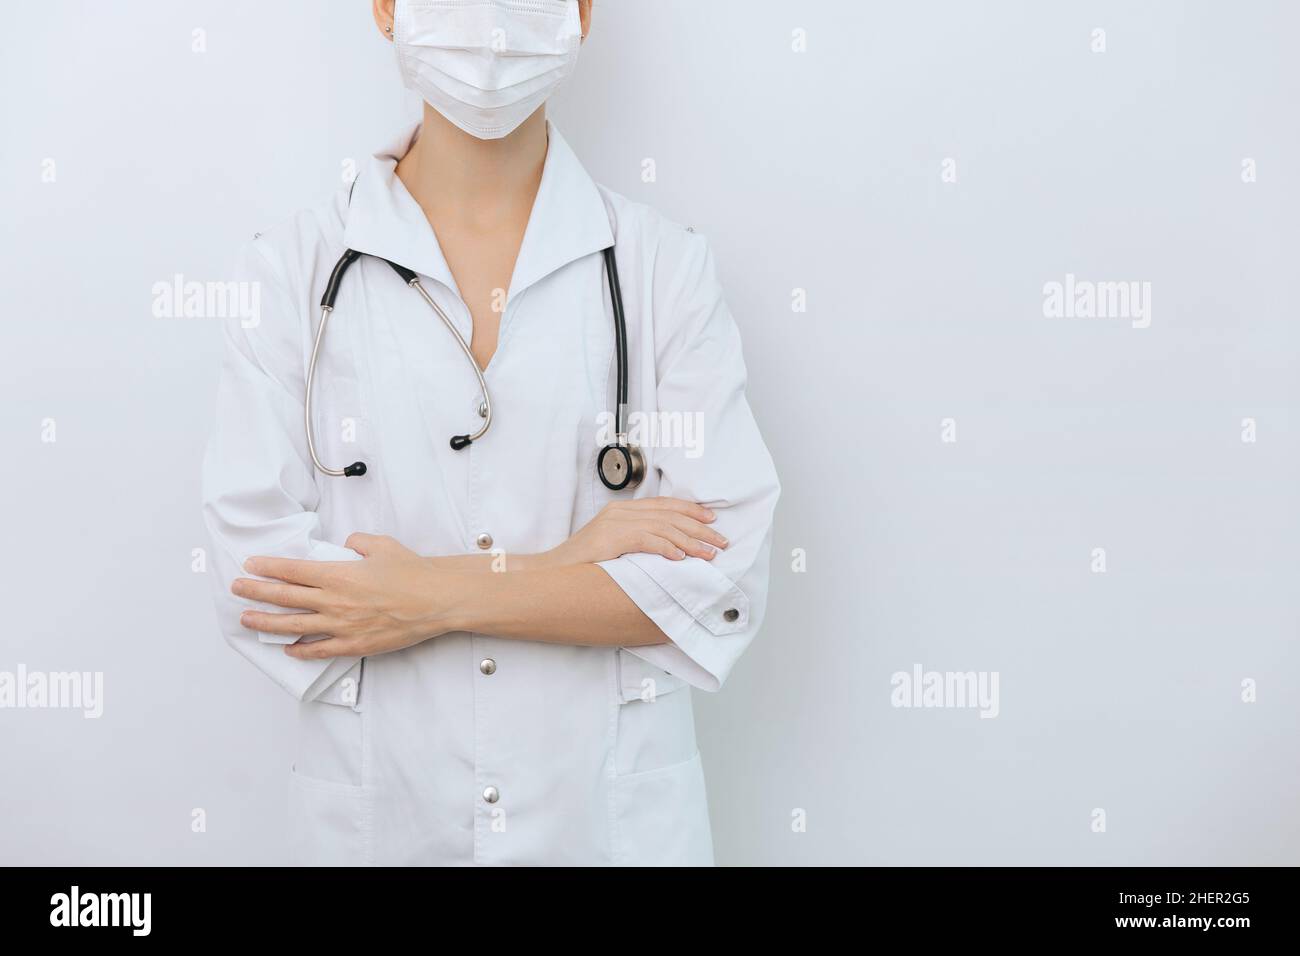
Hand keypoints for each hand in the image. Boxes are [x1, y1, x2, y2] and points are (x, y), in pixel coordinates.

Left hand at [234, 533, 449, 659]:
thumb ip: (356, 542)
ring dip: (266, 623)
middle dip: (256, 592)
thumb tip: (345, 546)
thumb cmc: (412, 571)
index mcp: (338, 575)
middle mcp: (333, 601)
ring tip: (247, 620)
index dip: (267, 568)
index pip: (292, 571)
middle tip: (237, 589)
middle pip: (284, 597)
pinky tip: (287, 648)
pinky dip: (299, 650)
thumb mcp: (381, 545)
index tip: (250, 565)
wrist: (435, 600)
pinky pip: (319, 650)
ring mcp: (341, 626)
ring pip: (293, 626)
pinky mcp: (354, 645)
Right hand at [547, 497, 726, 565]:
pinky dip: (667, 548)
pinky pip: (646, 540)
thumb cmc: (582, 565)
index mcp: (622, 510)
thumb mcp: (613, 547)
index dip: (691, 511)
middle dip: (699, 528)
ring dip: (690, 542)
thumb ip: (636, 541)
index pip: (664, 505)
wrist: (550, 571)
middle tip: (720, 541)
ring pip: (663, 527)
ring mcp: (614, 523)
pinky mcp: (610, 538)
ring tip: (709, 554)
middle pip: (669, 515)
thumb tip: (669, 549)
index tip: (712, 521)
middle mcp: (620, 511)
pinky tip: (681, 558)